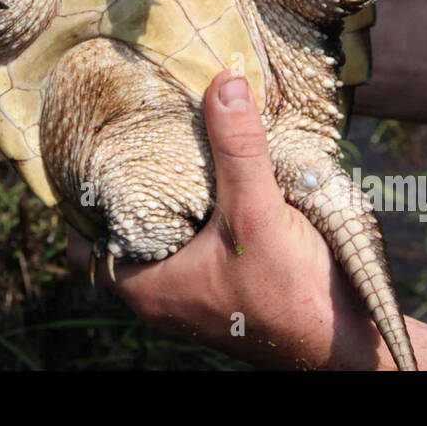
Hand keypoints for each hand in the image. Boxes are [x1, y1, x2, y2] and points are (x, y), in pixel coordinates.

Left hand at [68, 69, 391, 369]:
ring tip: (164, 147)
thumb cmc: (293, 296)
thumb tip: (224, 81)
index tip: (85, 161)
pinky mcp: (227, 287)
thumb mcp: (257, 214)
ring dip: (164, 201)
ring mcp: (196, 294)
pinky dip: (198, 213)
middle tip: (125, 140)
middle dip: (123, 193)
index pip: (83, 250)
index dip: (78, 208)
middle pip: (122, 236)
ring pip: (162, 239)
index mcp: (149, 288)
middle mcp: (165, 295)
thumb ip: (238, 150)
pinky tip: (214, 177)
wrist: (347, 344)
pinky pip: (196, 244)